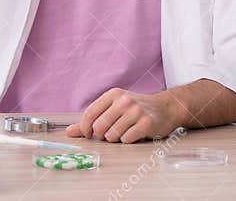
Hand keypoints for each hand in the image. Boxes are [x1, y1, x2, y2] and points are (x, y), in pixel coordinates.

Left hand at [66, 87, 183, 143]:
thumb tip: (69, 132)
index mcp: (112, 95)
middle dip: (101, 135)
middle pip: (99, 127)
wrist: (165, 108)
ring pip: (112, 135)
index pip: (90, 113)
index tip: (88, 134)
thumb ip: (91, 119)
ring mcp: (136, 111)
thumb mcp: (113, 108)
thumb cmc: (135, 109)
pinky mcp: (147, 123)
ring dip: (115, 139)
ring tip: (123, 132)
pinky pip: (127, 139)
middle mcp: (124, 101)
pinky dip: (127, 140)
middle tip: (109, 134)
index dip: (85, 128)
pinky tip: (133, 134)